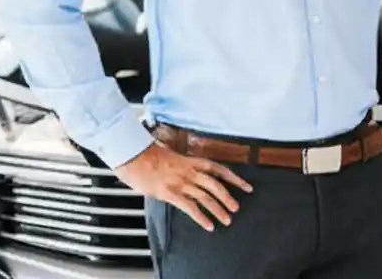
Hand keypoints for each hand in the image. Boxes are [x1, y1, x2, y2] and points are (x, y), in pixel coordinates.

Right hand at [114, 143, 252, 230]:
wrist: (133, 155)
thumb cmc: (149, 155)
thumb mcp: (172, 157)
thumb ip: (183, 166)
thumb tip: (188, 175)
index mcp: (192, 161)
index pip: (220, 169)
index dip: (235, 179)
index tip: (247, 187)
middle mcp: (190, 171)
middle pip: (216, 185)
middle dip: (228, 198)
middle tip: (236, 208)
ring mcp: (181, 182)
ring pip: (206, 197)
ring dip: (218, 210)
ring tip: (227, 220)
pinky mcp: (170, 193)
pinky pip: (190, 207)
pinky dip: (201, 218)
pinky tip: (208, 226)